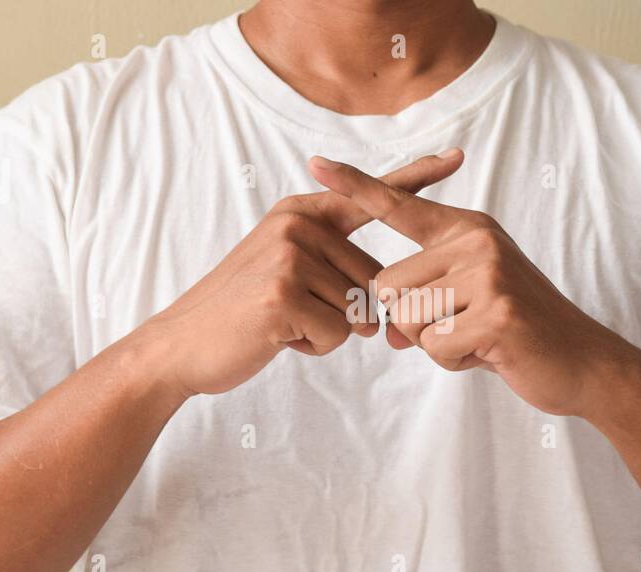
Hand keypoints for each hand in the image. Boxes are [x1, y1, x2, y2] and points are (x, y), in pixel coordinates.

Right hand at [144, 151, 465, 396]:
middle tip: (291, 311)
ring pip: (358, 313)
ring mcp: (289, 257)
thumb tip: (383, 289)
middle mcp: (298, 225)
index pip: (368, 196)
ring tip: (282, 322)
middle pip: (374, 281)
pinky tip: (276, 335)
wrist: (182, 343)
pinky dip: (312, 347)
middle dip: (344, 313)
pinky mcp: (283, 294)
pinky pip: (337, 334)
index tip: (458, 156)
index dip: (416, 177)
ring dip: (326, 331)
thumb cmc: (242, 312)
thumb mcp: (282, 267)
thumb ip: (329, 259)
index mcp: (301, 213)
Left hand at [309, 154, 621, 416]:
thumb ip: (427, 301)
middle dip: (412, 323)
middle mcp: (476, 240)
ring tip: (478, 338)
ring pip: (407, 320)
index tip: (315, 162)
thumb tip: (389, 332)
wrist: (583, 361)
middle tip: (463, 327)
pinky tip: (489, 352)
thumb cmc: (518, 332)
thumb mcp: (471, 302)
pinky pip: (434, 346)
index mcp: (467, 229)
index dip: (354, 186)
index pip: (400, 206)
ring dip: (434, 344)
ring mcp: (488, 273)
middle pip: (388, 287)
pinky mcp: (496, 312)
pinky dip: (454, 361)